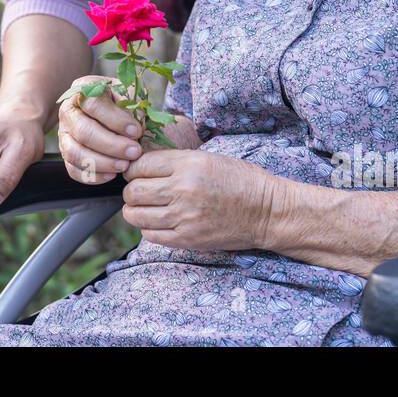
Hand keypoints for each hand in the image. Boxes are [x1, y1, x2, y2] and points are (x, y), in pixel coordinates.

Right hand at [57, 75, 144, 184]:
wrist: (110, 110)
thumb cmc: (121, 101)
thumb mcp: (129, 93)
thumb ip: (133, 104)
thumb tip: (136, 124)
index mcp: (82, 90)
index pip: (93, 104)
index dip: (116, 120)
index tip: (136, 131)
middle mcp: (68, 111)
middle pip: (83, 132)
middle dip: (112, 145)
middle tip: (134, 152)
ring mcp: (64, 134)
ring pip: (75, 153)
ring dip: (102, 162)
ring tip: (124, 165)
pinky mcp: (65, 154)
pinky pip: (73, 170)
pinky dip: (93, 176)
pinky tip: (112, 175)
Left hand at [121, 149, 278, 252]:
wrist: (266, 210)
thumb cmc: (239, 180)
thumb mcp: (206, 158)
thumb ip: (173, 161)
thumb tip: (139, 165)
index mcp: (188, 164)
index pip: (139, 165)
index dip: (133, 169)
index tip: (137, 172)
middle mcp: (183, 189)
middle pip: (133, 191)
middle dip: (131, 190)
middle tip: (139, 191)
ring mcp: (184, 216)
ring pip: (136, 215)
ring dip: (135, 211)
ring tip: (145, 207)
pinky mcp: (188, 239)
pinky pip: (150, 235)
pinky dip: (148, 228)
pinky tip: (159, 221)